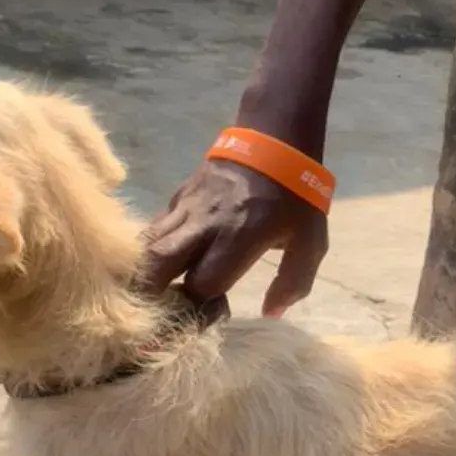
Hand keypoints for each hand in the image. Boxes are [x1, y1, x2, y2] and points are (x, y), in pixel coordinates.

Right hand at [142, 154, 326, 315]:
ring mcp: (186, 208)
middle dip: (153, 294)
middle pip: (157, 265)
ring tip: (155, 292)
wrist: (274, 143)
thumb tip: (272, 313)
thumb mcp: (310, 243)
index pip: (202, 284)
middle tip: (163, 312)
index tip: (214, 310)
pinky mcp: (178, 197)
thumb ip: (294, 282)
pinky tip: (162, 264)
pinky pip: (154, 228)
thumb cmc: (296, 198)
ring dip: (145, 273)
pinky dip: (151, 250)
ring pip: (146, 246)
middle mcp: (204, 225)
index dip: (202, 306)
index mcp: (238, 237)